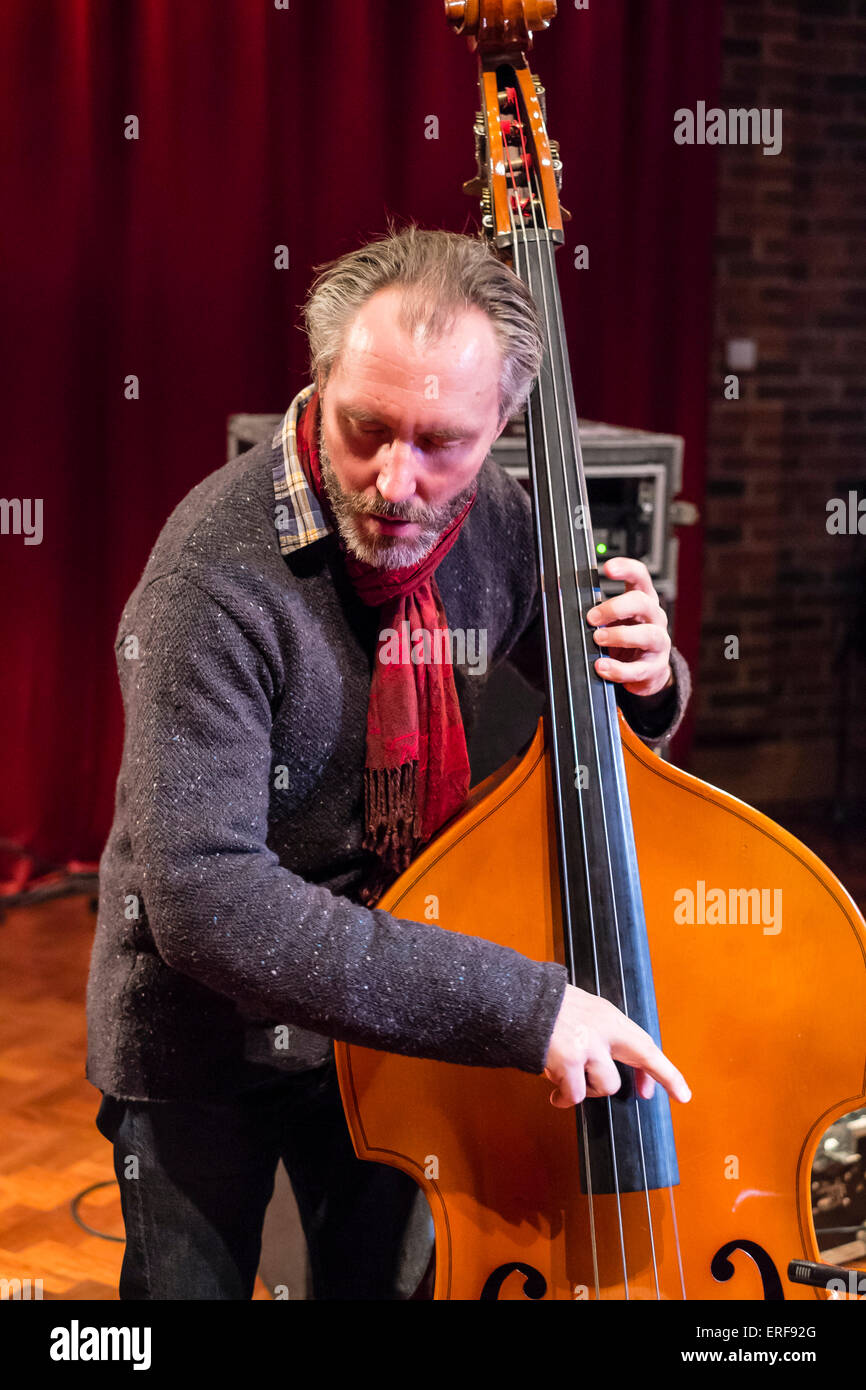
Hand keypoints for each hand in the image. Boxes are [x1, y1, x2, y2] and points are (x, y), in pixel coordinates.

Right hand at [544, 984, 690, 1107]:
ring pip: (606, 1086)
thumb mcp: (579, 1012)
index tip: (679, 1091)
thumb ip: (599, 1036)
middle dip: (665, 1076)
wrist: (515, 1002)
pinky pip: (575, 1094)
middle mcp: (603, 1028)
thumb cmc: (543, 1010)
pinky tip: (556, 1096)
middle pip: (645, 1055)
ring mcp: (588, 1045)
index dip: (662, 1070)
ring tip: (568, 1080)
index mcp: (607, 1016)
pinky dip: (565, 1098)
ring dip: (588, 1089)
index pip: (644, 1042)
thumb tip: (610, 1072)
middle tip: (679, 1095)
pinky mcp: (569, 1060)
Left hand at [586, 558, 671, 697]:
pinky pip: (639, 669)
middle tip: (592, 617)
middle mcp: (654, 618)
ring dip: (620, 636)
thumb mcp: (612, 620)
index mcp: (643, 600)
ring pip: (647, 635)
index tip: (608, 568)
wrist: (647, 670)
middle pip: (643, 602)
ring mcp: (658, 642)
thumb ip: (594, 608)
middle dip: (616, 607)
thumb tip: (557, 592)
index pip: (640, 577)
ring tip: (598, 639)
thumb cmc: (626, 639)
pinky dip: (619, 669)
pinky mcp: (655, 668)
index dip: (626, 569)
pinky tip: (602, 667)